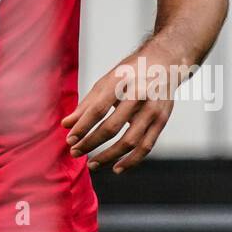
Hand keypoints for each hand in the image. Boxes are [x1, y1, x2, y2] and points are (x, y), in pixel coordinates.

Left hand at [60, 42, 180, 174]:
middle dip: (91, 142)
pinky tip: (116, 168)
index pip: (98, 108)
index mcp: (121, 81)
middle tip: (75, 152)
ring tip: (92, 164)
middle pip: (112, 126)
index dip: (83, 126)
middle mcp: (139, 95)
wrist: (164, 63)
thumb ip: (87, 104)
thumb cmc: (129, 73)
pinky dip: (131, 161)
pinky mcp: (162, 121)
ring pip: (130, 141)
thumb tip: (66, 125)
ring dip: (109, 156)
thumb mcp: (106, 82)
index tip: (69, 139)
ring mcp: (153, 110)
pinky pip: (146, 146)